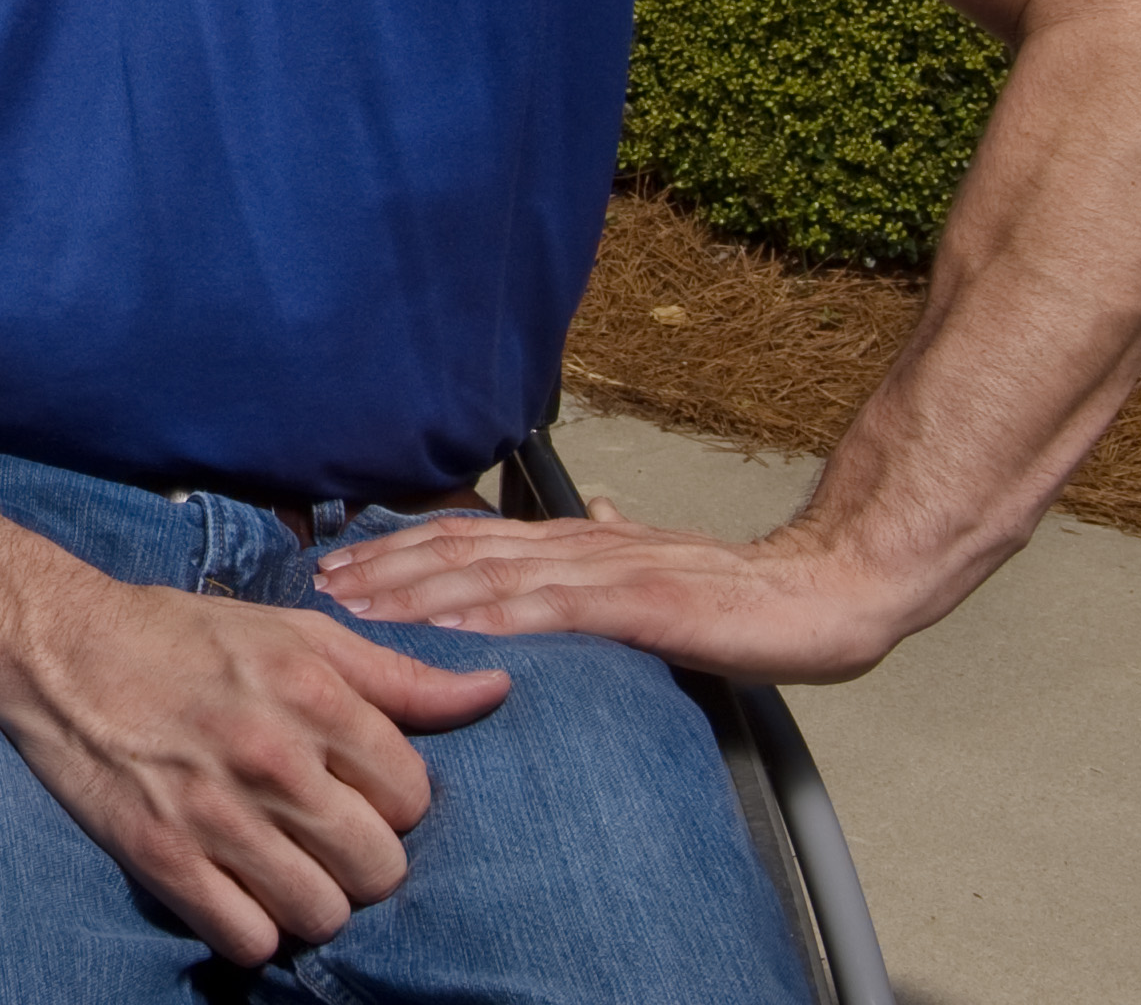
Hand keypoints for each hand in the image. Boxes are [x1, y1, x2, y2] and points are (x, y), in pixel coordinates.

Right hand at [0, 568, 510, 962]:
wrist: (55, 645)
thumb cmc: (182, 635)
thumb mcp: (294, 633)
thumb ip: (397, 672)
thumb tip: (496, 690)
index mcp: (312, 693)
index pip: (415, 795)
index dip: (392, 800)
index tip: (355, 789)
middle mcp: (272, 756)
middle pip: (381, 867)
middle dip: (362, 859)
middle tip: (322, 836)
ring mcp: (216, 813)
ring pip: (323, 913)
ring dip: (310, 901)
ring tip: (281, 867)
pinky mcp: (162, 857)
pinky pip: (248, 940)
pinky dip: (249, 929)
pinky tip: (235, 890)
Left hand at [309, 501, 912, 683]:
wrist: (822, 592)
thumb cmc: (739, 593)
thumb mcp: (656, 567)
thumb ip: (613, 544)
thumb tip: (587, 508)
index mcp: (574, 542)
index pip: (468, 539)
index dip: (398, 551)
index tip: (341, 567)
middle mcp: (577, 546)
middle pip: (459, 550)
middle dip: (383, 569)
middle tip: (318, 588)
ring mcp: (606, 572)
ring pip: (492, 575)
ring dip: (418, 592)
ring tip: (360, 608)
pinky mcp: (640, 604)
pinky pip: (556, 611)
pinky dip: (497, 618)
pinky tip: (452, 632)